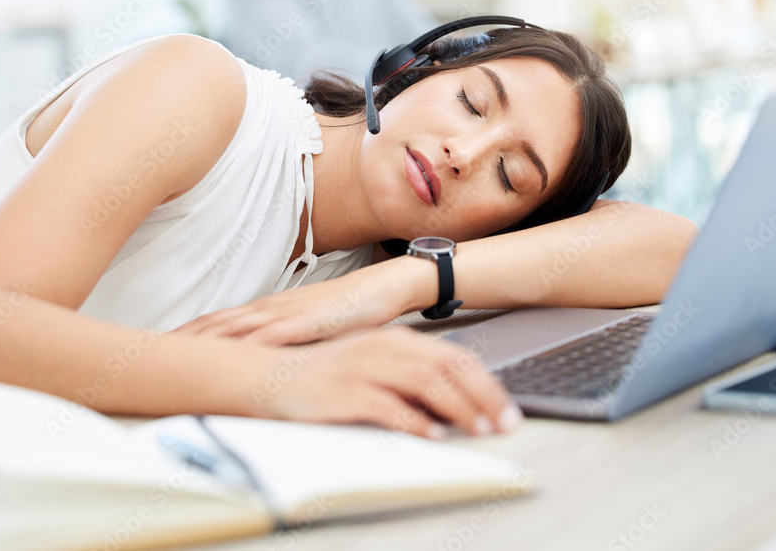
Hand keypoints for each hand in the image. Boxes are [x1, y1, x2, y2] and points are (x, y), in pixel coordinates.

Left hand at [173, 257, 432, 344]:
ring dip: (201, 343)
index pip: (217, 322)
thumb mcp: (308, 327)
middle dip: (180, 340)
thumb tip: (258, 357)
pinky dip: (246, 347)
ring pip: (234, 329)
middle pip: (215, 324)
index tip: (153, 346)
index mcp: (268, 310)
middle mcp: (270, 309)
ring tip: (170, 356)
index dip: (186, 334)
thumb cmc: (350, 308)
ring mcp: (287, 314)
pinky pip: (272, 337)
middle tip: (141, 354)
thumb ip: (283, 339)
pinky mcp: (308, 322)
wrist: (384, 286)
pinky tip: (228, 358)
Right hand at [243, 326, 523, 439]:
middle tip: (505, 423)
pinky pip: (389, 406)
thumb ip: (409, 376)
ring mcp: (365, 368)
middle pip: (447, 367)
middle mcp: (383, 348)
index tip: (507, 408)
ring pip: (425, 383)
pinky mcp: (346, 392)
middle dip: (483, 396)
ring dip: (458, 408)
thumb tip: (452, 401)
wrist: (268, 375)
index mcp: (395, 340)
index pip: (454, 356)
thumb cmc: (324, 375)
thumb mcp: (372, 365)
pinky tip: (432, 434)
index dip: (486, 383)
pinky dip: (415, 421)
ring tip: (478, 429)